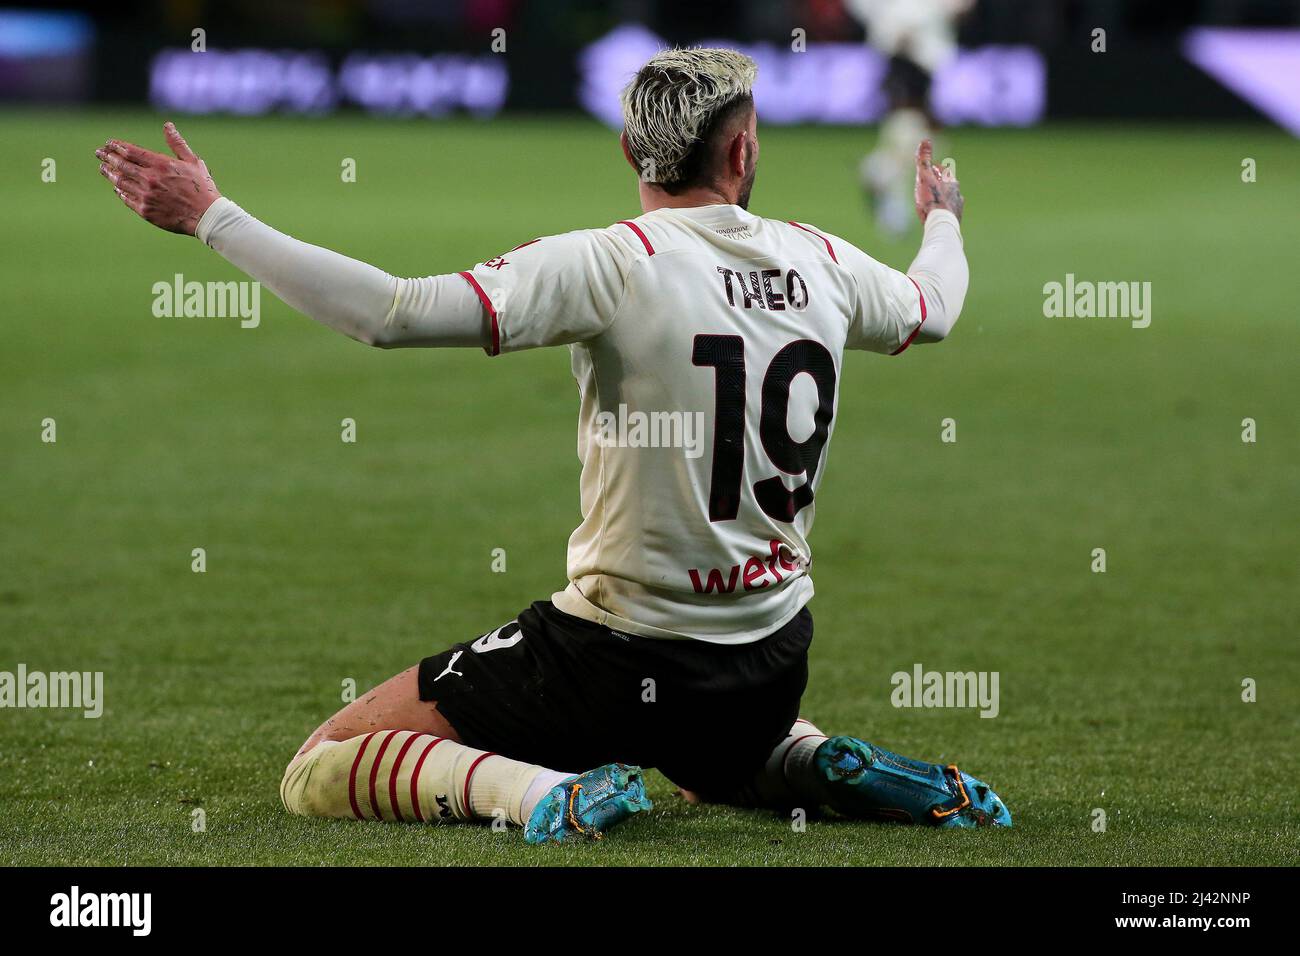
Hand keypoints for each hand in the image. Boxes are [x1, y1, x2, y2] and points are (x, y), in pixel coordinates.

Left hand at [95, 122, 220, 235]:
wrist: (206, 216)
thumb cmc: (203, 188)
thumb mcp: (192, 162)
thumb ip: (177, 143)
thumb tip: (167, 125)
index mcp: (160, 165)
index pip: (130, 151)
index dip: (117, 146)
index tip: (109, 144)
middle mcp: (149, 179)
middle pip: (121, 165)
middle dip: (108, 157)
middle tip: (99, 153)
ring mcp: (146, 195)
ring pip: (120, 182)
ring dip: (110, 174)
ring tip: (104, 169)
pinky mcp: (145, 210)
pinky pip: (127, 199)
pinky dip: (120, 192)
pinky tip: (117, 189)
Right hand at [914, 139, 962, 223]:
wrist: (941, 224)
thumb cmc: (932, 200)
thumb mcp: (925, 177)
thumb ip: (924, 160)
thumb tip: (925, 140)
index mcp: (951, 182)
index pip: (944, 171)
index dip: (936, 170)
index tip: (931, 169)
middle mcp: (957, 193)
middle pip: (949, 185)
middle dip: (941, 183)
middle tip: (932, 184)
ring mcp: (958, 207)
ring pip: (951, 199)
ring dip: (944, 198)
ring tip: (936, 201)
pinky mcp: (956, 219)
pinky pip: (950, 213)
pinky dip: (945, 212)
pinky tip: (940, 216)